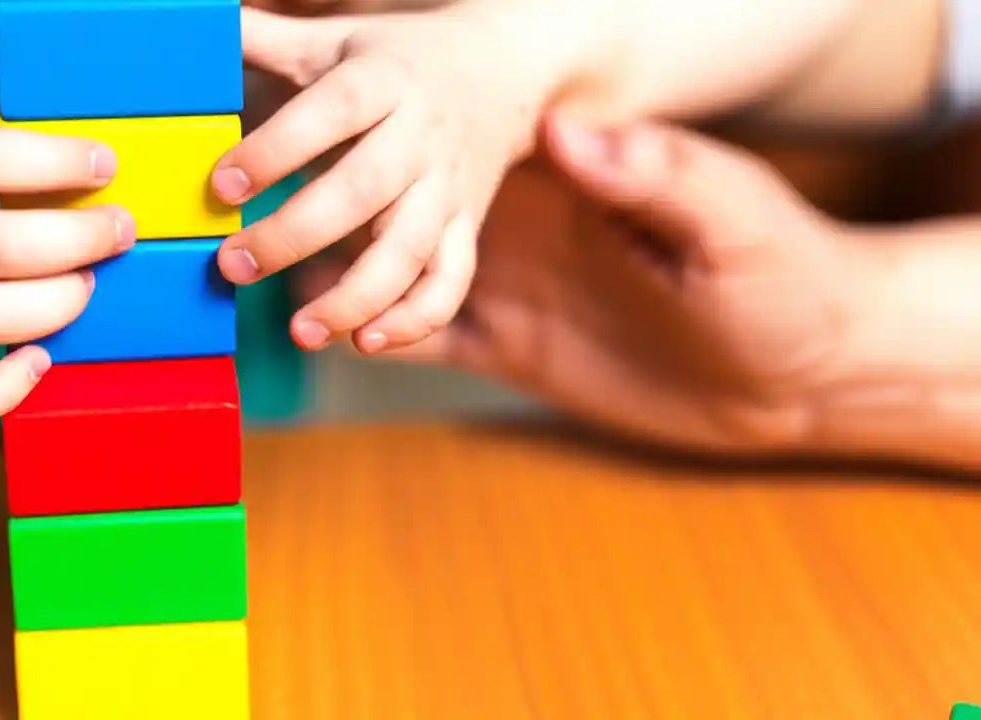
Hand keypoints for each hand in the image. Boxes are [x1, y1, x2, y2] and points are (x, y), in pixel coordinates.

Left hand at [213, 3, 598, 353]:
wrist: (503, 72)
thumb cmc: (397, 60)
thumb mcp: (335, 40)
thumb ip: (266, 39)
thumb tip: (197, 25)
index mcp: (385, 80)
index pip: (334, 111)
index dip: (278, 149)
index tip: (223, 186)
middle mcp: (421, 137)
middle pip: (365, 191)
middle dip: (296, 235)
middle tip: (234, 267)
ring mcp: (448, 189)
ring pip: (410, 251)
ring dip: (356, 298)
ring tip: (301, 331)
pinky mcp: (467, 229)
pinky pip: (449, 283)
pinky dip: (414, 319)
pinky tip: (364, 342)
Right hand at [308, 117, 879, 455]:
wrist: (810, 376)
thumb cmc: (789, 281)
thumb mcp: (732, 221)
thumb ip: (656, 175)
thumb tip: (568, 131)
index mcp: (570, 182)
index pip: (462, 143)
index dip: (392, 126)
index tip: (316, 120)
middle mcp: (525, 226)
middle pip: (408, 204)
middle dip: (333, 202)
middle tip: (258, 201)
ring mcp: (515, 287)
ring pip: (398, 270)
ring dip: (336, 268)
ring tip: (267, 266)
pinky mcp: (517, 350)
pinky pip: (427, 339)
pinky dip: (372, 336)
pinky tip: (324, 332)